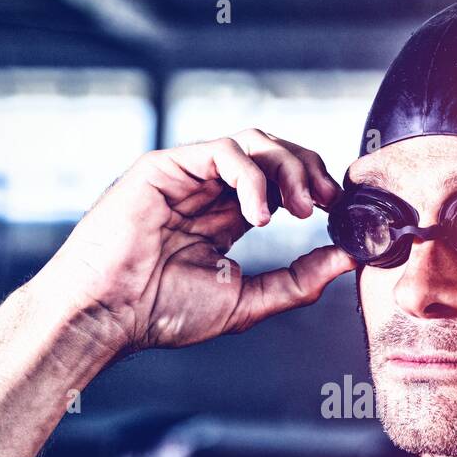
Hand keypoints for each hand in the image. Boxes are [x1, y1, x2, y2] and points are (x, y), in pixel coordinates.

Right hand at [37, 129, 354, 350]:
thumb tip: (348, 260)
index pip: (280, 182)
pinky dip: (253, 177)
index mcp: (224, 218)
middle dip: (309, 171)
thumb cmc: (160, 313)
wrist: (108, 314)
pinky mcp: (165, 166)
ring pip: (254, 143)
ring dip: (289, 168)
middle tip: (327, 204)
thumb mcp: (247, 301)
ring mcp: (186, 175)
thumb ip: (298, 281)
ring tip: (301, 208)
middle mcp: (207, 191)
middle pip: (273, 153)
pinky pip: (223, 152)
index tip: (339, 214)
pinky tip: (261, 214)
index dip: (314, 187)